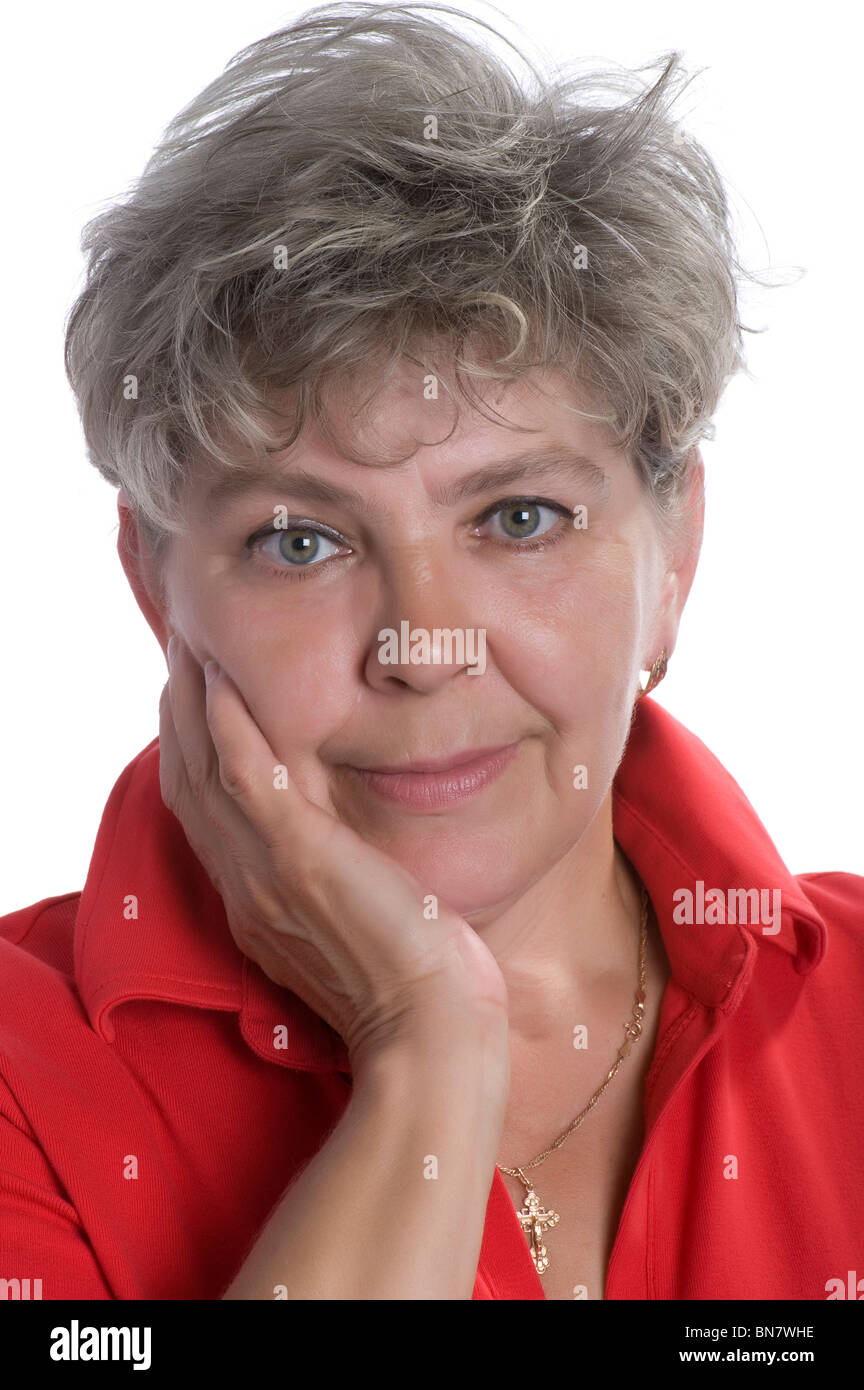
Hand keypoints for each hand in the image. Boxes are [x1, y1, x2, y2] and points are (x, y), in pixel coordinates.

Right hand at [158, 636, 507, 1071]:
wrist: (432, 1029)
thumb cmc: (416, 985)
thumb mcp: (362, 926)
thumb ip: (340, 886)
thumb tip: (350, 857)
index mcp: (258, 908)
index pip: (206, 817)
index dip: (193, 756)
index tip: (198, 704)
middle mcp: (247, 890)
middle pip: (189, 789)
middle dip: (179, 721)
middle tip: (181, 658)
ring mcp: (267, 875)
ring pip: (204, 776)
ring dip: (191, 709)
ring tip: (190, 650)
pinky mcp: (300, 859)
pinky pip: (247, 780)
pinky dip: (228, 729)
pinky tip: (219, 684)